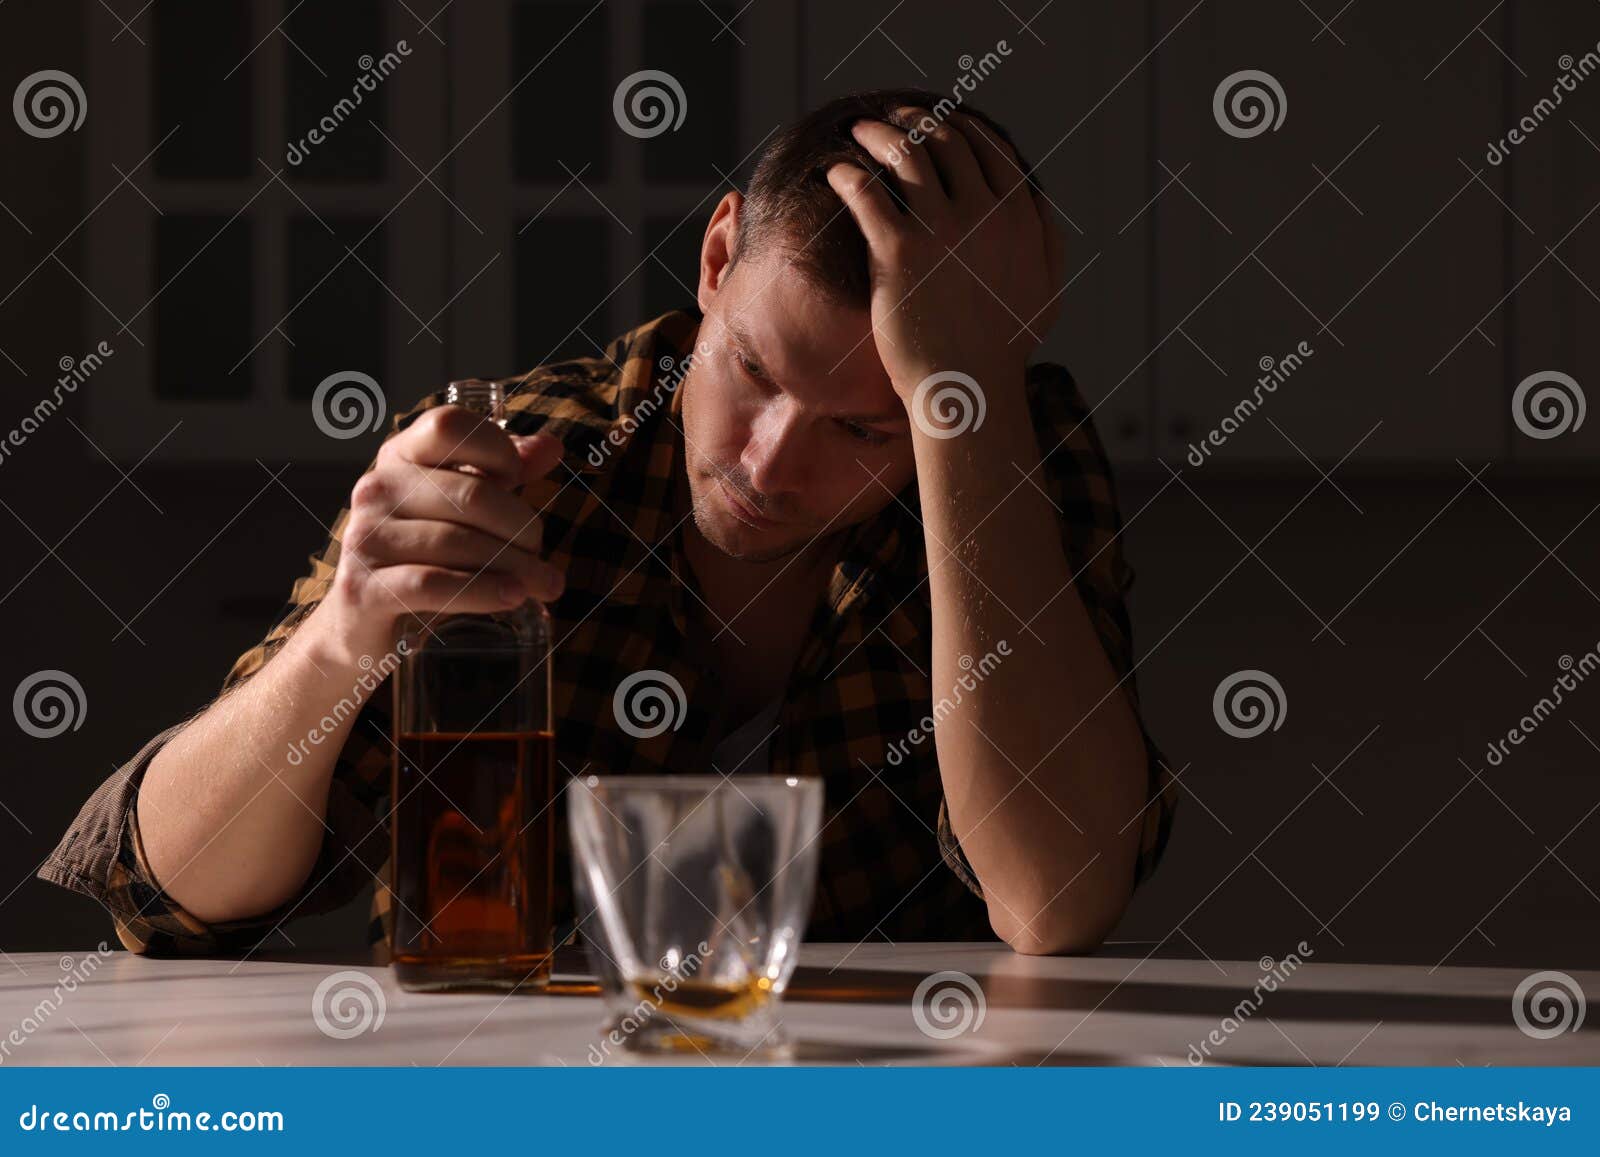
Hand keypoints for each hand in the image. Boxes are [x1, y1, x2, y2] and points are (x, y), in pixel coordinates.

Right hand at [327, 401, 566, 637]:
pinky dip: (482, 591)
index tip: (517, 480)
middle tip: (542, 557)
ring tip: (543, 584)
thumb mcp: (462, 508)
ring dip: (515, 566)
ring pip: (459, 543)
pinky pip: (432, 584)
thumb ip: (504, 473)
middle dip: (523, 529)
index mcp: (400, 458)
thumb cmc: (422, 555)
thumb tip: (551, 447)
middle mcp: (377, 489)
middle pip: (472, 495)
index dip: (496, 448)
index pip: (449, 426)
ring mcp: (365, 538)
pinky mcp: (364, 588)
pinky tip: (512, 597)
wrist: (362, 621)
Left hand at [825, 108, 1064, 399]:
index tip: (933, 124)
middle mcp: (985, 211)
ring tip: (858, 132)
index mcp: (1019, 214)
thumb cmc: (1003, 349)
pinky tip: (835, 172)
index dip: (955, 126)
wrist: (967, 388)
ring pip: (903, 152)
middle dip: (913, 121)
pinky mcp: (898, 250)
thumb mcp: (1046, 291)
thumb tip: (1037, 200)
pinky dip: (848, 172)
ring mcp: (942, 228)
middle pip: (943, 140)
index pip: (986, 145)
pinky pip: (866, 190)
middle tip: (889, 120)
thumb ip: (1046, 240)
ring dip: (877, 133)